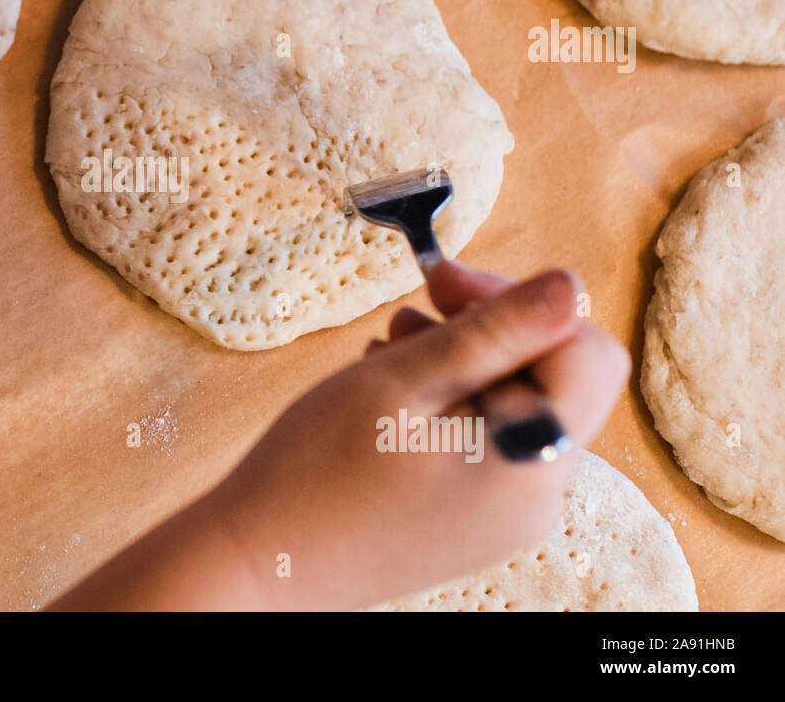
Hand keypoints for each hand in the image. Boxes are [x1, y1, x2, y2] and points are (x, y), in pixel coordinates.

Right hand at [51, 261, 627, 609]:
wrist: (260, 561)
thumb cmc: (317, 471)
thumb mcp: (404, 380)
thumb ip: (494, 332)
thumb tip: (568, 285)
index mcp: (531, 462)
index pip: (586, 354)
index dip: (525, 304)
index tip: (448, 284)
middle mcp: (535, 499)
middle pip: (551, 380)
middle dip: (487, 332)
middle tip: (413, 307)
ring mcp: (504, 518)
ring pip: (514, 408)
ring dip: (461, 363)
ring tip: (390, 347)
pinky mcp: (472, 524)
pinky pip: (485, 445)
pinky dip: (447, 405)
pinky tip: (392, 392)